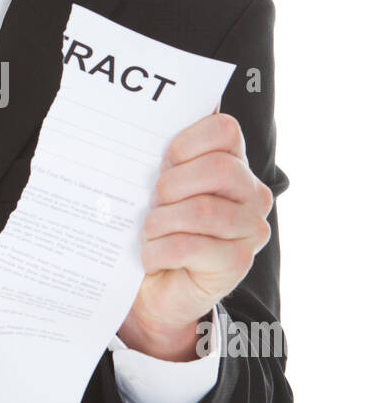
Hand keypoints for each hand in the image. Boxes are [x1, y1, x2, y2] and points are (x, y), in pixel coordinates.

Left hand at [117, 112, 272, 361]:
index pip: (226, 130)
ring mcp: (251, 230)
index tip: (164, 161)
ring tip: (150, 232)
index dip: (187, 142)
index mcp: (236, 165)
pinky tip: (151, 257)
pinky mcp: (238, 263)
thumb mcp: (161, 188)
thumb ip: (169, 156)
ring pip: (202, 210)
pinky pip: (188, 246)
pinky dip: (158, 251)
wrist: (155, 291)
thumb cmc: (158, 230)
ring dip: (160, 222)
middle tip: (153, 202)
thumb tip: (158, 111)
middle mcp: (252, 195)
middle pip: (218, 168)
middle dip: (172, 185)